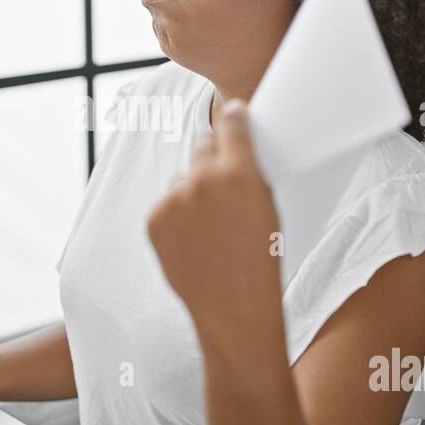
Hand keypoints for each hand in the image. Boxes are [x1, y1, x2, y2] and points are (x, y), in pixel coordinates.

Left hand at [146, 98, 282, 345]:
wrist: (235, 309)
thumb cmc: (262, 262)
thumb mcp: (269, 209)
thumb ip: (250, 174)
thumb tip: (237, 150)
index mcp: (241, 172)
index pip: (231, 122)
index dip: (234, 117)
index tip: (233, 114)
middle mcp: (203, 180)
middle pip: (202, 145)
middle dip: (212, 156)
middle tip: (222, 179)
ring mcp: (174, 200)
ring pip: (182, 178)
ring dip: (192, 191)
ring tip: (210, 226)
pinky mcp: (154, 220)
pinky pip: (166, 205)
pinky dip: (176, 216)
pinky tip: (194, 240)